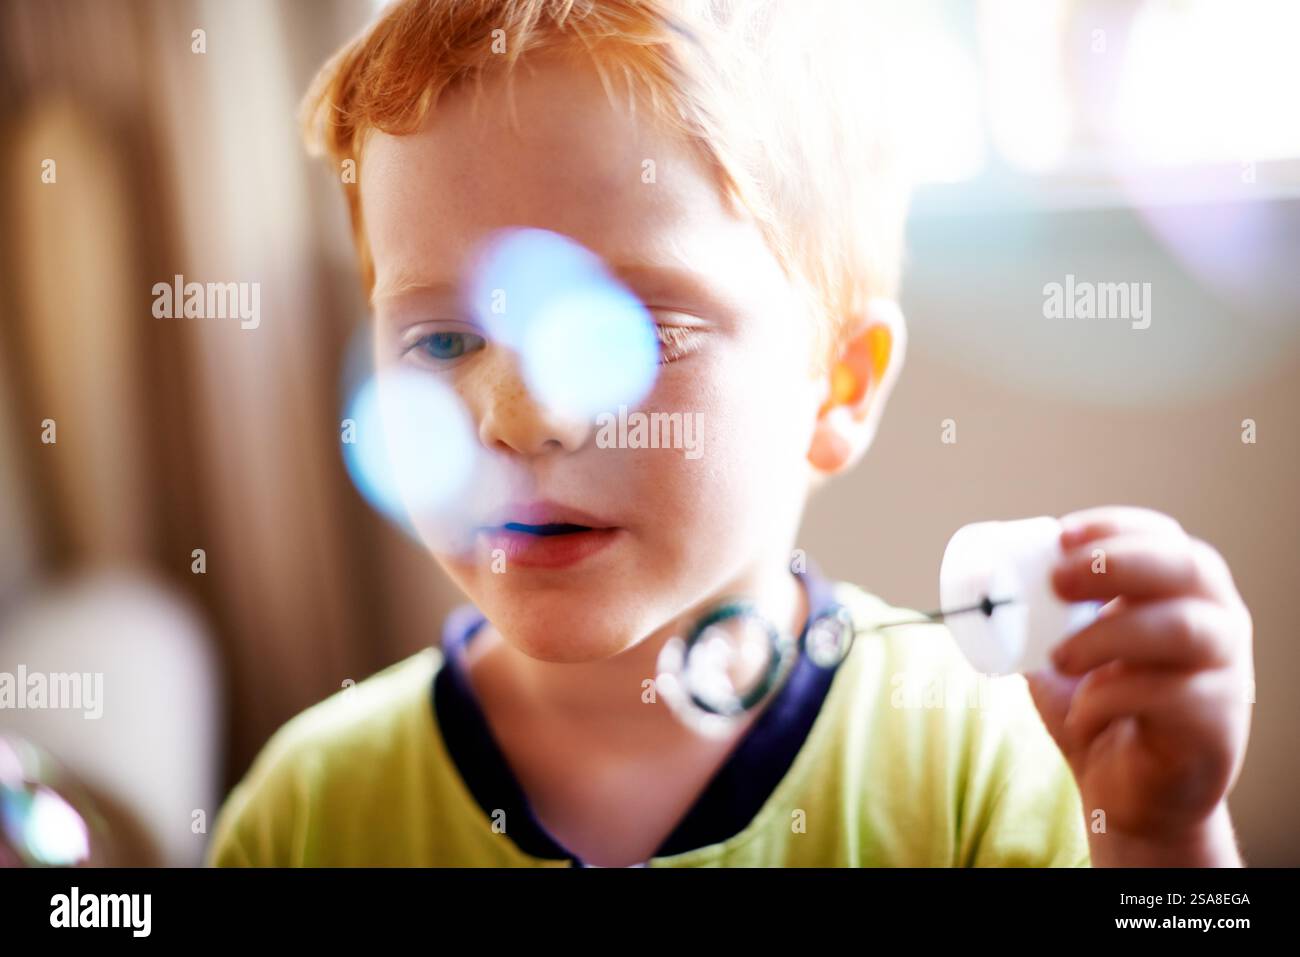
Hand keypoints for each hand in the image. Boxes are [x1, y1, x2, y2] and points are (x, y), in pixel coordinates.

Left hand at [1025, 506, 1253, 865]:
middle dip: (1116, 564)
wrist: (1130, 797)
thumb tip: (985, 579)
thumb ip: (1041, 617)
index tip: (1060, 536)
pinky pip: (1172, 695)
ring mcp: (1226, 672)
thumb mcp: (1067, 652)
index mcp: (1181, 593)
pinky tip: (1085, 712)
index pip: (1162, 537)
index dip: (1114, 527)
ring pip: (1183, 629)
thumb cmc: (1102, 712)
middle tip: (1056, 581)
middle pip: (1186, 569)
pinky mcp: (1219, 724)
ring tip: (1059, 657)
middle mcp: (1217, 622)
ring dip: (1109, 634)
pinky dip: (1114, 696)